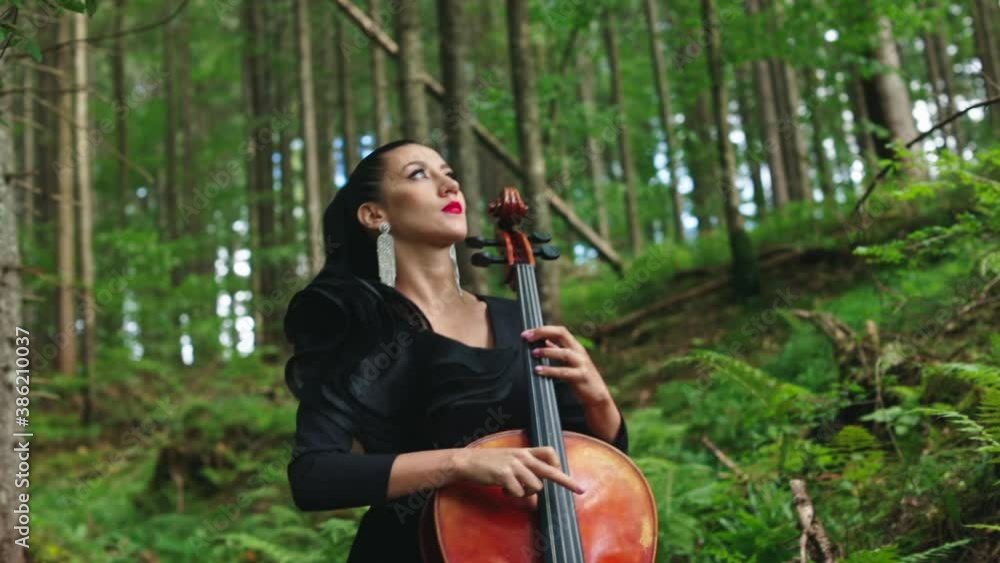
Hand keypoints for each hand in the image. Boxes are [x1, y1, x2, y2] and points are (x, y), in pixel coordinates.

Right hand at [452, 446, 584, 509]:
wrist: (466, 461)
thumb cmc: (487, 464)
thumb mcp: (508, 464)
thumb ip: (523, 478)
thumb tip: (535, 501)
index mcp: (524, 452)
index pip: (548, 452)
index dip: (558, 464)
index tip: (565, 474)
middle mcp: (522, 457)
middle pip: (550, 470)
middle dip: (566, 481)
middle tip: (579, 490)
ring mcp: (514, 465)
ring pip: (534, 487)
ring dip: (526, 493)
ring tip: (511, 488)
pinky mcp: (505, 474)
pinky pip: (519, 493)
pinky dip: (513, 495)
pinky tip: (503, 490)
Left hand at [522, 325, 611, 407]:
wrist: (597, 395)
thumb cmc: (582, 377)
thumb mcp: (570, 361)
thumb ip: (559, 350)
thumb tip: (546, 341)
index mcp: (575, 346)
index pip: (559, 330)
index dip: (543, 329)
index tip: (527, 333)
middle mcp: (579, 351)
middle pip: (562, 333)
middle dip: (543, 332)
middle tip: (527, 337)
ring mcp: (581, 363)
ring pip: (564, 352)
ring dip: (547, 351)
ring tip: (534, 353)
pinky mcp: (581, 376)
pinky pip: (564, 372)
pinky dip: (550, 370)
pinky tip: (539, 370)